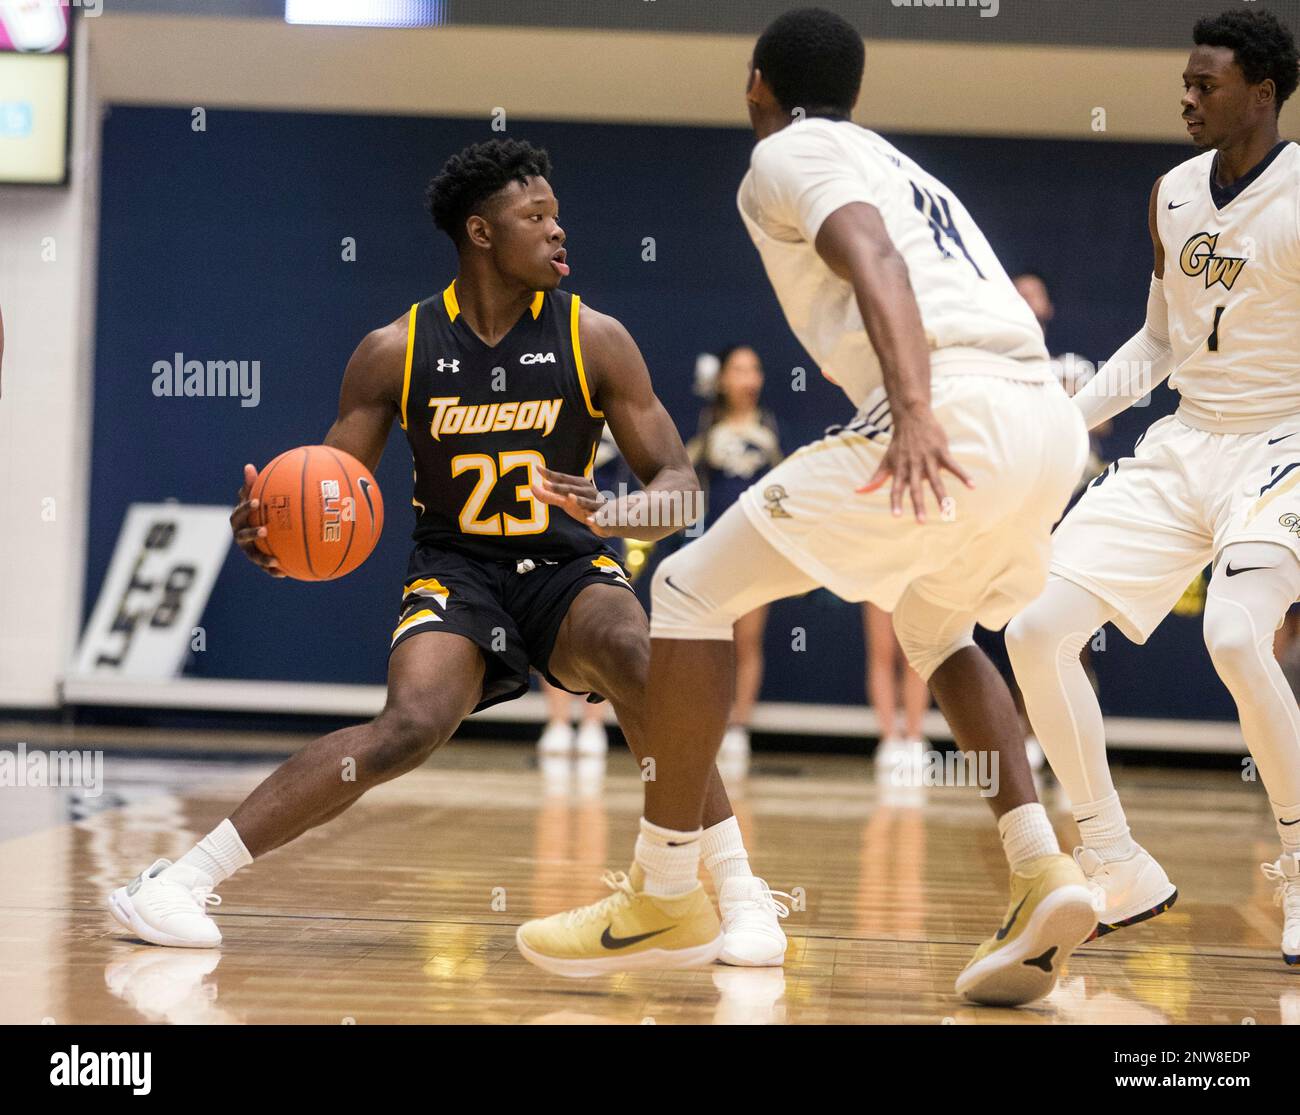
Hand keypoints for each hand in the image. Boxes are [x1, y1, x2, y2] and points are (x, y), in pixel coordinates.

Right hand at [231, 463, 286, 576]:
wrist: (259, 530)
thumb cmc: (257, 510)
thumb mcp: (254, 497)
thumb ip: (252, 484)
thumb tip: (248, 466)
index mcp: (238, 520)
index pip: (240, 512)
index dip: (247, 507)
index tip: (257, 501)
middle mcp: (240, 536)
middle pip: (243, 536)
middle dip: (252, 534)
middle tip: (265, 530)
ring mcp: (248, 550)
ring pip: (253, 556)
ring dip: (263, 559)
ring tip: (275, 561)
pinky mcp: (258, 561)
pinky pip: (265, 568)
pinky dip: (274, 572)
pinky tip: (286, 574)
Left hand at [531, 466, 614, 536]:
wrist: (611, 518)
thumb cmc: (584, 507)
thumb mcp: (566, 501)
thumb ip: (550, 496)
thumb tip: (533, 487)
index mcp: (579, 485)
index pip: (562, 478)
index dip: (549, 474)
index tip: (537, 467)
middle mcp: (587, 492)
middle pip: (572, 489)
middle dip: (559, 487)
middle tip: (545, 483)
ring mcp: (596, 504)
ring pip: (586, 502)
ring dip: (579, 500)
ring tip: (570, 498)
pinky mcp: (604, 517)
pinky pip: (599, 519)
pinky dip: (595, 519)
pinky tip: (589, 521)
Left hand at [856, 408, 972, 521]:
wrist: (912, 417)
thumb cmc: (899, 443)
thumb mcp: (886, 460)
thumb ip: (876, 479)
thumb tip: (859, 491)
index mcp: (900, 469)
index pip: (896, 488)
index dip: (895, 501)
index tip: (896, 516)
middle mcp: (913, 466)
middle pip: (916, 489)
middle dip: (918, 505)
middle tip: (921, 522)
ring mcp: (928, 459)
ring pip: (936, 481)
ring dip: (941, 497)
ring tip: (947, 511)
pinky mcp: (941, 452)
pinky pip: (954, 466)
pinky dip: (963, 475)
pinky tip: (972, 485)